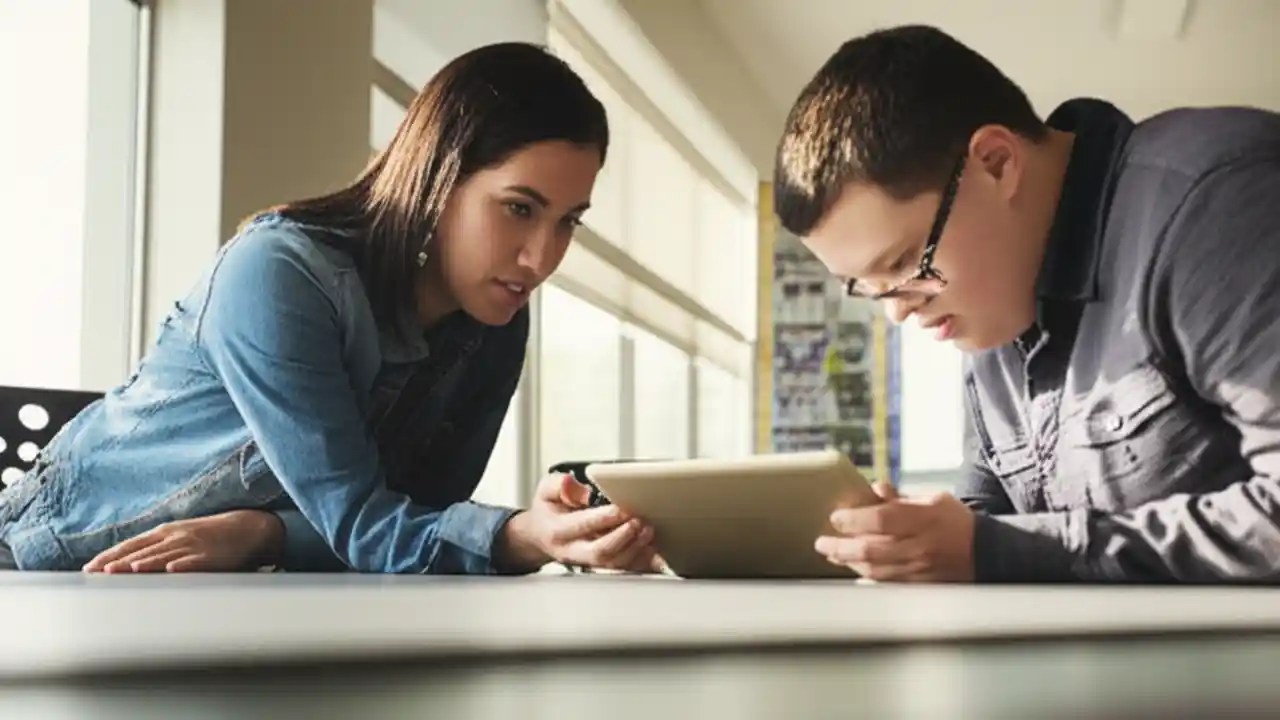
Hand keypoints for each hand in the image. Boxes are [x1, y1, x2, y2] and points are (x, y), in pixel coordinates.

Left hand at [83, 510, 284, 573]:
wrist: (246, 528)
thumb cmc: (210, 536)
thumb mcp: (179, 536)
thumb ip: (155, 548)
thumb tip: (126, 562)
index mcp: (164, 533)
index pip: (129, 545)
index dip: (109, 556)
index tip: (88, 569)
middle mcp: (174, 537)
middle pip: (142, 551)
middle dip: (119, 562)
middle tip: (98, 573)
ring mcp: (192, 546)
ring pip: (164, 556)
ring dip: (144, 564)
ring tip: (125, 571)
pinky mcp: (211, 556)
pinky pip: (195, 561)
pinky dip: (183, 564)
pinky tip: (173, 570)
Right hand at [494, 473, 660, 572]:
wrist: (541, 534)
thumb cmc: (548, 510)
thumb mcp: (546, 490)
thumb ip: (560, 485)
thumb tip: (582, 491)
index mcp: (557, 530)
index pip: (582, 525)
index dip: (604, 517)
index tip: (622, 508)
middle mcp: (572, 550)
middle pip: (600, 552)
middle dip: (622, 536)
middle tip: (639, 520)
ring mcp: (587, 562)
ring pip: (613, 564)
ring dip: (634, 548)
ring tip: (647, 529)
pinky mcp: (600, 567)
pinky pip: (623, 570)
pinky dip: (641, 561)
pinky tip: (652, 549)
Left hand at [815, 480, 975, 581]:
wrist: (988, 554)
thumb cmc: (957, 522)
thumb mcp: (934, 500)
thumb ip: (902, 497)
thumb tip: (875, 488)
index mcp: (925, 519)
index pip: (882, 519)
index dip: (855, 519)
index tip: (836, 517)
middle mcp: (920, 546)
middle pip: (872, 549)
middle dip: (841, 546)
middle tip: (821, 542)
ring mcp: (919, 569)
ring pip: (875, 569)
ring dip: (849, 562)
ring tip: (832, 554)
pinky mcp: (919, 585)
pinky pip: (886, 584)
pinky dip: (866, 578)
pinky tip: (853, 572)